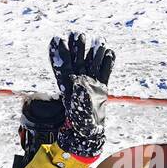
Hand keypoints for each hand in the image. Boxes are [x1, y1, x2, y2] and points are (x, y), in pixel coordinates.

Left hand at [49, 32, 114, 158]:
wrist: (91, 133)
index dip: (59, 53)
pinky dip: (108, 63)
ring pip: (92, 63)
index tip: (57, 39)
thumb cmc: (81, 124)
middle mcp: (78, 81)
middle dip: (77, 47)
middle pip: (77, 60)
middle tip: (78, 34)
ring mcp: (91, 83)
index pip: (62, 65)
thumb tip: (78, 81)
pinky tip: (109, 52)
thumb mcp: (78, 110)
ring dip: (94, 52)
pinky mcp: (102, 87)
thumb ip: (78, 96)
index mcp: (67, 85)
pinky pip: (105, 72)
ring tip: (97, 39)